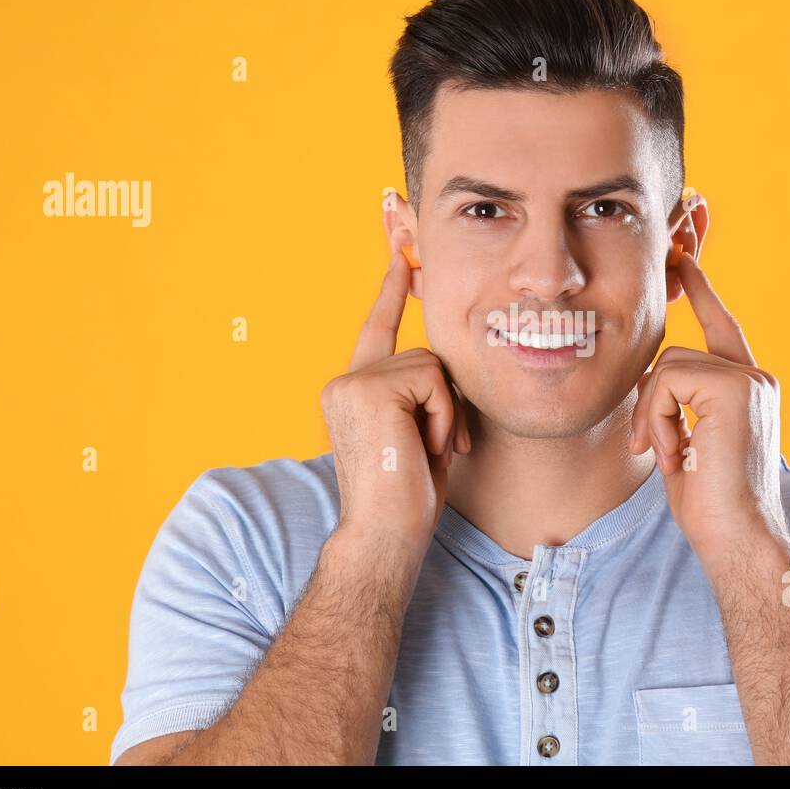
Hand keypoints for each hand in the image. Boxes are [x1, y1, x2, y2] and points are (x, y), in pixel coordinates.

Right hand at [320, 250, 470, 552]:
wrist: (385, 537)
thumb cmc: (408, 497)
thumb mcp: (418, 432)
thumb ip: (421, 393)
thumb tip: (444, 360)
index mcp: (353, 390)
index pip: (376, 327)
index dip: (390, 289)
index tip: (401, 252)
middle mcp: (344, 381)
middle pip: (423, 354)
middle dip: (445, 400)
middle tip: (435, 447)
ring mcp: (352, 383)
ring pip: (431, 366)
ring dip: (444, 412)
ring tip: (426, 451)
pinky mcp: (368, 389)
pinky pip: (434, 380)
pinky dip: (442, 414)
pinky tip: (424, 447)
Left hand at [629, 250, 787, 573]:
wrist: (737, 538)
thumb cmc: (709, 505)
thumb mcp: (686, 442)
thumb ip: (676, 404)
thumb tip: (648, 376)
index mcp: (748, 388)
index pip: (720, 326)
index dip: (702, 290)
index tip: (683, 256)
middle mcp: (756, 378)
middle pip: (674, 356)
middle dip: (649, 403)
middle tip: (656, 450)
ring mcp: (749, 381)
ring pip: (667, 367)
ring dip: (651, 416)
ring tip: (668, 455)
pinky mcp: (734, 389)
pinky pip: (668, 381)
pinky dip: (656, 418)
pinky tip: (673, 452)